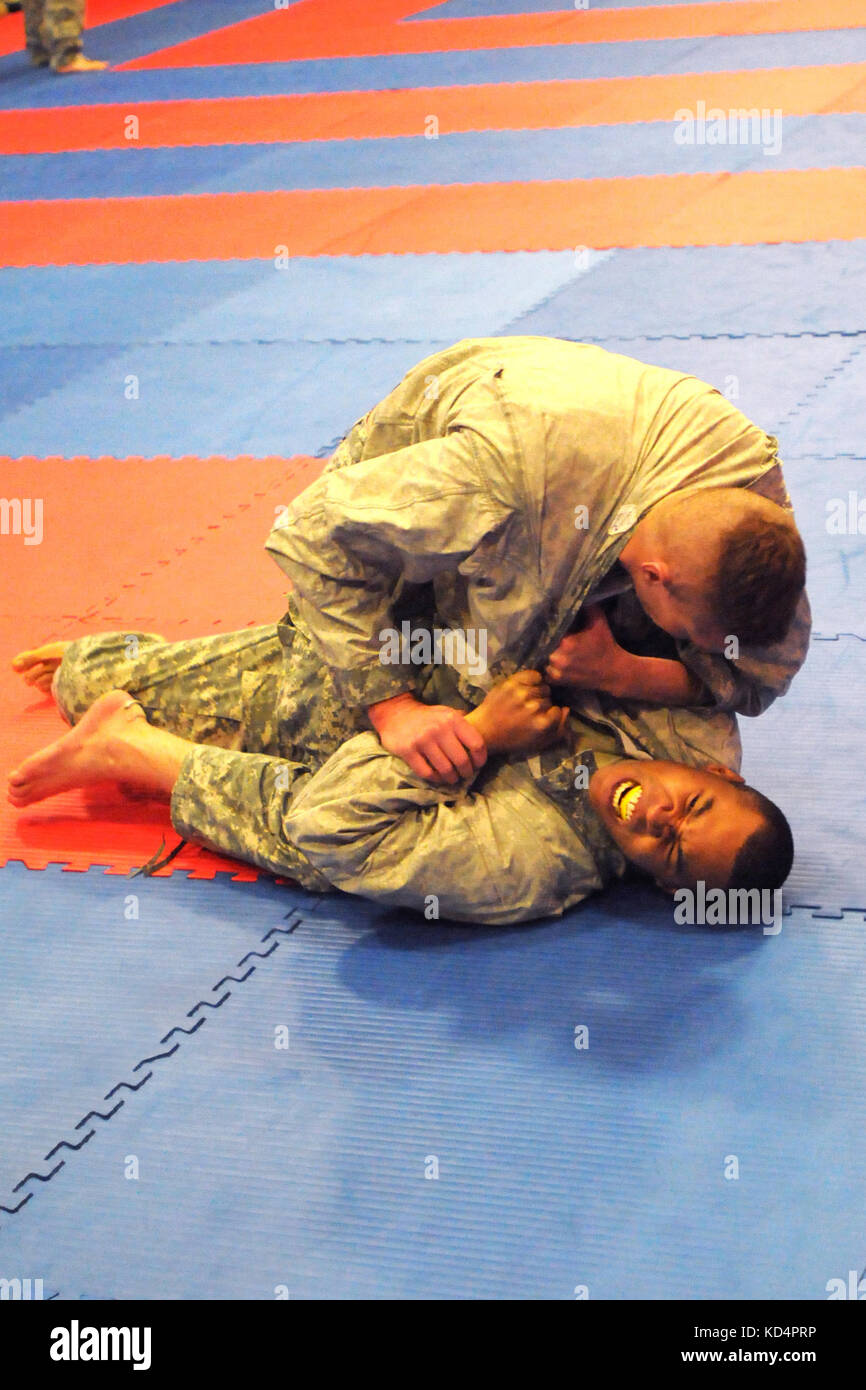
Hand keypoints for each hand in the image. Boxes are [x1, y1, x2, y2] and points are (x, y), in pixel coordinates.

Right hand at [368, 692, 486, 783]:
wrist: (396, 713)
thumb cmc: (427, 717)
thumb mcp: (447, 713)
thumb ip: (463, 725)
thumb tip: (483, 741)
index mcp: (452, 719)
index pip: (476, 744)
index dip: (480, 759)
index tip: (478, 765)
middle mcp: (439, 728)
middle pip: (462, 760)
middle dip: (466, 772)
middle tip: (464, 774)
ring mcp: (422, 740)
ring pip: (446, 770)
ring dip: (452, 778)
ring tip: (452, 778)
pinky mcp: (408, 751)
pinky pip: (427, 773)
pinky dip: (436, 779)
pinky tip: (438, 777)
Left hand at [466, 670, 569, 754]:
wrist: (484, 730)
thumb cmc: (513, 739)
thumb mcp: (538, 743)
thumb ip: (559, 729)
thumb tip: (566, 709)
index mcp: (542, 724)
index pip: (557, 710)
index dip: (550, 714)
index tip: (540, 718)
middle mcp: (534, 707)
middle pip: (549, 698)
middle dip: (543, 704)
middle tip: (530, 710)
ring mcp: (522, 693)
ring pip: (542, 687)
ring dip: (537, 692)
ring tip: (526, 700)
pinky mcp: (512, 683)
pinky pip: (533, 675)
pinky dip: (533, 680)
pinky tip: (526, 688)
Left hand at [544, 604, 625, 691]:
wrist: (613, 672)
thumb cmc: (606, 645)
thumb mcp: (599, 622)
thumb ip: (587, 606)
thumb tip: (575, 593)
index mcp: (566, 642)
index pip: (547, 629)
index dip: (546, 625)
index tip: (547, 620)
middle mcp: (557, 658)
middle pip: (542, 644)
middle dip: (544, 638)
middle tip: (541, 631)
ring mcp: (556, 671)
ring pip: (541, 657)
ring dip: (543, 651)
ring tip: (543, 644)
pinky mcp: (558, 681)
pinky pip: (544, 670)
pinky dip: (546, 664)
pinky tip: (550, 657)